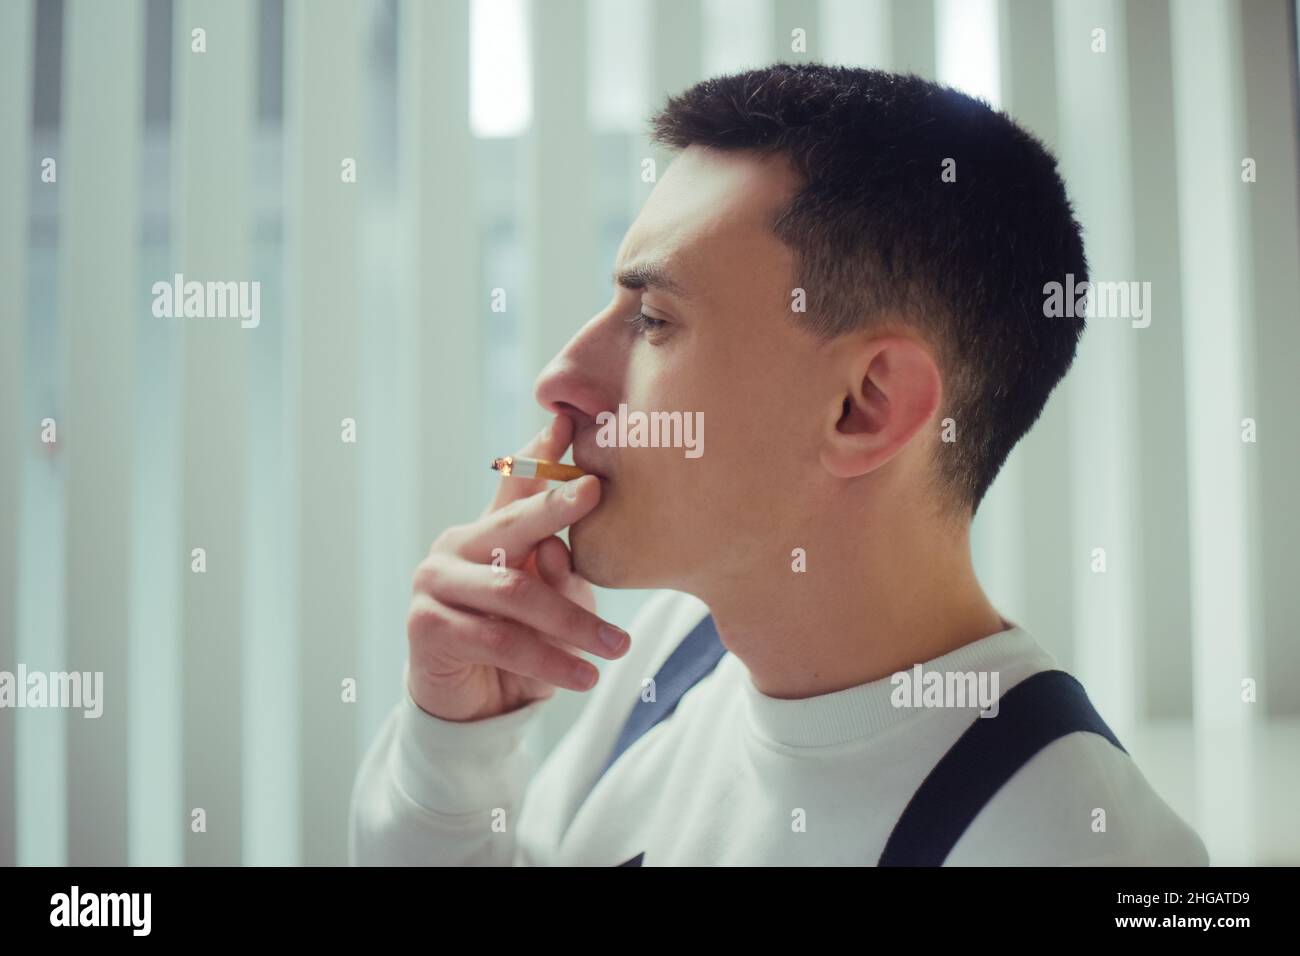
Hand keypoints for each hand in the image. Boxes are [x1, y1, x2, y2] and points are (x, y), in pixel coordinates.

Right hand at [405, 414, 627, 720]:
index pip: (516, 483)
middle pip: (512, 523)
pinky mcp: (425, 625)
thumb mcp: (552, 601)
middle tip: (595, 490)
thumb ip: (558, 573)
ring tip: (618, 646)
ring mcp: (433, 581)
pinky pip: (498, 639)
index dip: (539, 452)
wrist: (474, 706)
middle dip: (557, 506)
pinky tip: (583, 677)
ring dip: (573, 622)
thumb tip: (560, 550)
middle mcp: (456, 544)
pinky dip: (547, 661)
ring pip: (514, 593)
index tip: (566, 421)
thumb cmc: (522, 643)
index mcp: (488, 529)